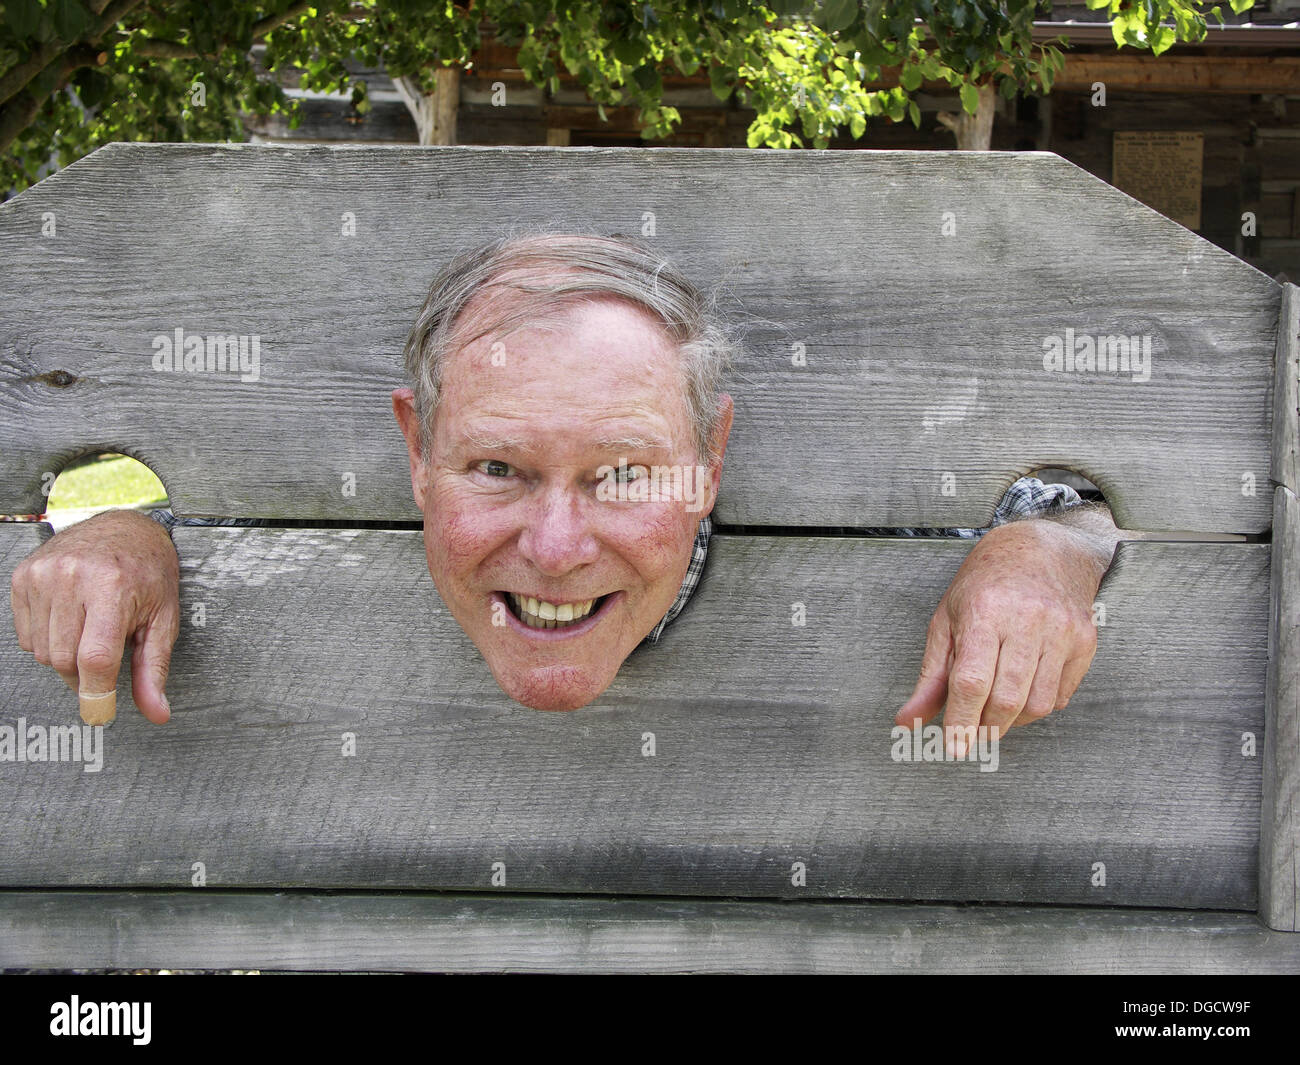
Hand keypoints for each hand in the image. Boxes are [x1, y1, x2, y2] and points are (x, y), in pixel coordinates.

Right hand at [9, 508, 179, 723]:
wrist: (125, 528)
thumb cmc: (149, 573)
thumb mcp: (163, 618)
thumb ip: (154, 668)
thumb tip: (157, 712)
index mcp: (113, 587)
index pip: (95, 657)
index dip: (96, 694)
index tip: (101, 713)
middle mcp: (73, 577)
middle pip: (65, 660)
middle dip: (85, 674)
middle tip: (105, 660)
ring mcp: (44, 575)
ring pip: (43, 651)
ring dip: (67, 657)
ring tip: (91, 632)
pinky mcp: (24, 576)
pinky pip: (27, 635)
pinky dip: (48, 639)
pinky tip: (70, 621)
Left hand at [894, 519, 1107, 754]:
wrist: (1040, 550)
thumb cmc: (985, 586)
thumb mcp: (946, 622)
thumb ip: (930, 678)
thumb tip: (907, 721)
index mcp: (984, 612)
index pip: (972, 682)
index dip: (961, 721)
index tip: (953, 747)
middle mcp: (1027, 620)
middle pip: (1007, 699)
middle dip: (985, 728)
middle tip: (971, 732)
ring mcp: (1061, 631)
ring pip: (1038, 704)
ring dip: (1012, 721)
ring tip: (995, 711)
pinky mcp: (1085, 641)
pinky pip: (1061, 695)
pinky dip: (1037, 706)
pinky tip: (1022, 692)